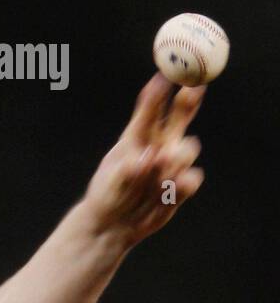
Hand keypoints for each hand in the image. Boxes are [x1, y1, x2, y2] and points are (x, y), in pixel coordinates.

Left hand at [82, 72, 205, 248]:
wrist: (111, 226)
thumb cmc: (108, 193)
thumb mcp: (112, 175)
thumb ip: (130, 165)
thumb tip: (150, 156)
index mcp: (139, 135)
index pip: (154, 107)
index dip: (162, 90)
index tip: (166, 76)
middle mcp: (160, 144)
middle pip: (180, 116)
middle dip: (188, 100)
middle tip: (193, 89)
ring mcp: (172, 165)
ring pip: (188, 148)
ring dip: (179, 153)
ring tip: (163, 162)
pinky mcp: (179, 187)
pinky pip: (192, 179)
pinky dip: (187, 180)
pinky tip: (177, 184)